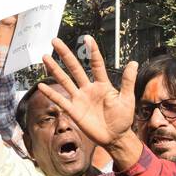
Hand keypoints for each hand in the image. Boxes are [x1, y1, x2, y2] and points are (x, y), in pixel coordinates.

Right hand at [37, 36, 138, 151]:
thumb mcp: (127, 99)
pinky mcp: (74, 111)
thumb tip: (134, 63)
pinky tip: (41, 86)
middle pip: (75, 68)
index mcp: (103, 84)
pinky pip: (61, 100)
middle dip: (65, 54)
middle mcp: (89, 88)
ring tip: (45, 57)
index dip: (92, 51)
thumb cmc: (123, 119)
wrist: (116, 137)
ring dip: (55, 69)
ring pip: (65, 80)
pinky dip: (51, 94)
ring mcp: (80, 99)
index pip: (96, 64)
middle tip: (55, 41)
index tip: (87, 38)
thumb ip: (128, 81)